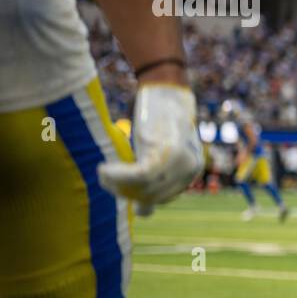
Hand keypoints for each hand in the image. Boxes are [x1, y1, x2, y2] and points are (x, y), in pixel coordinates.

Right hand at [98, 83, 203, 215]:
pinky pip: (137, 176)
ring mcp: (178, 162)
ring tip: (103, 175)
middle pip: (152, 196)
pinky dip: (117, 176)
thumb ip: (157, 172)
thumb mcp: (162, 149)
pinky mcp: (163, 152)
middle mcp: (190, 170)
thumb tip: (144, 210)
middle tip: (107, 181)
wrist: (166, 88)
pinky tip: (103, 170)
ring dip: (118, 185)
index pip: (163, 197)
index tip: (122, 190)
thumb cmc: (159, 117)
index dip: (139, 199)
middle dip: (125, 193)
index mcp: (192, 170)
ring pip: (143, 189)